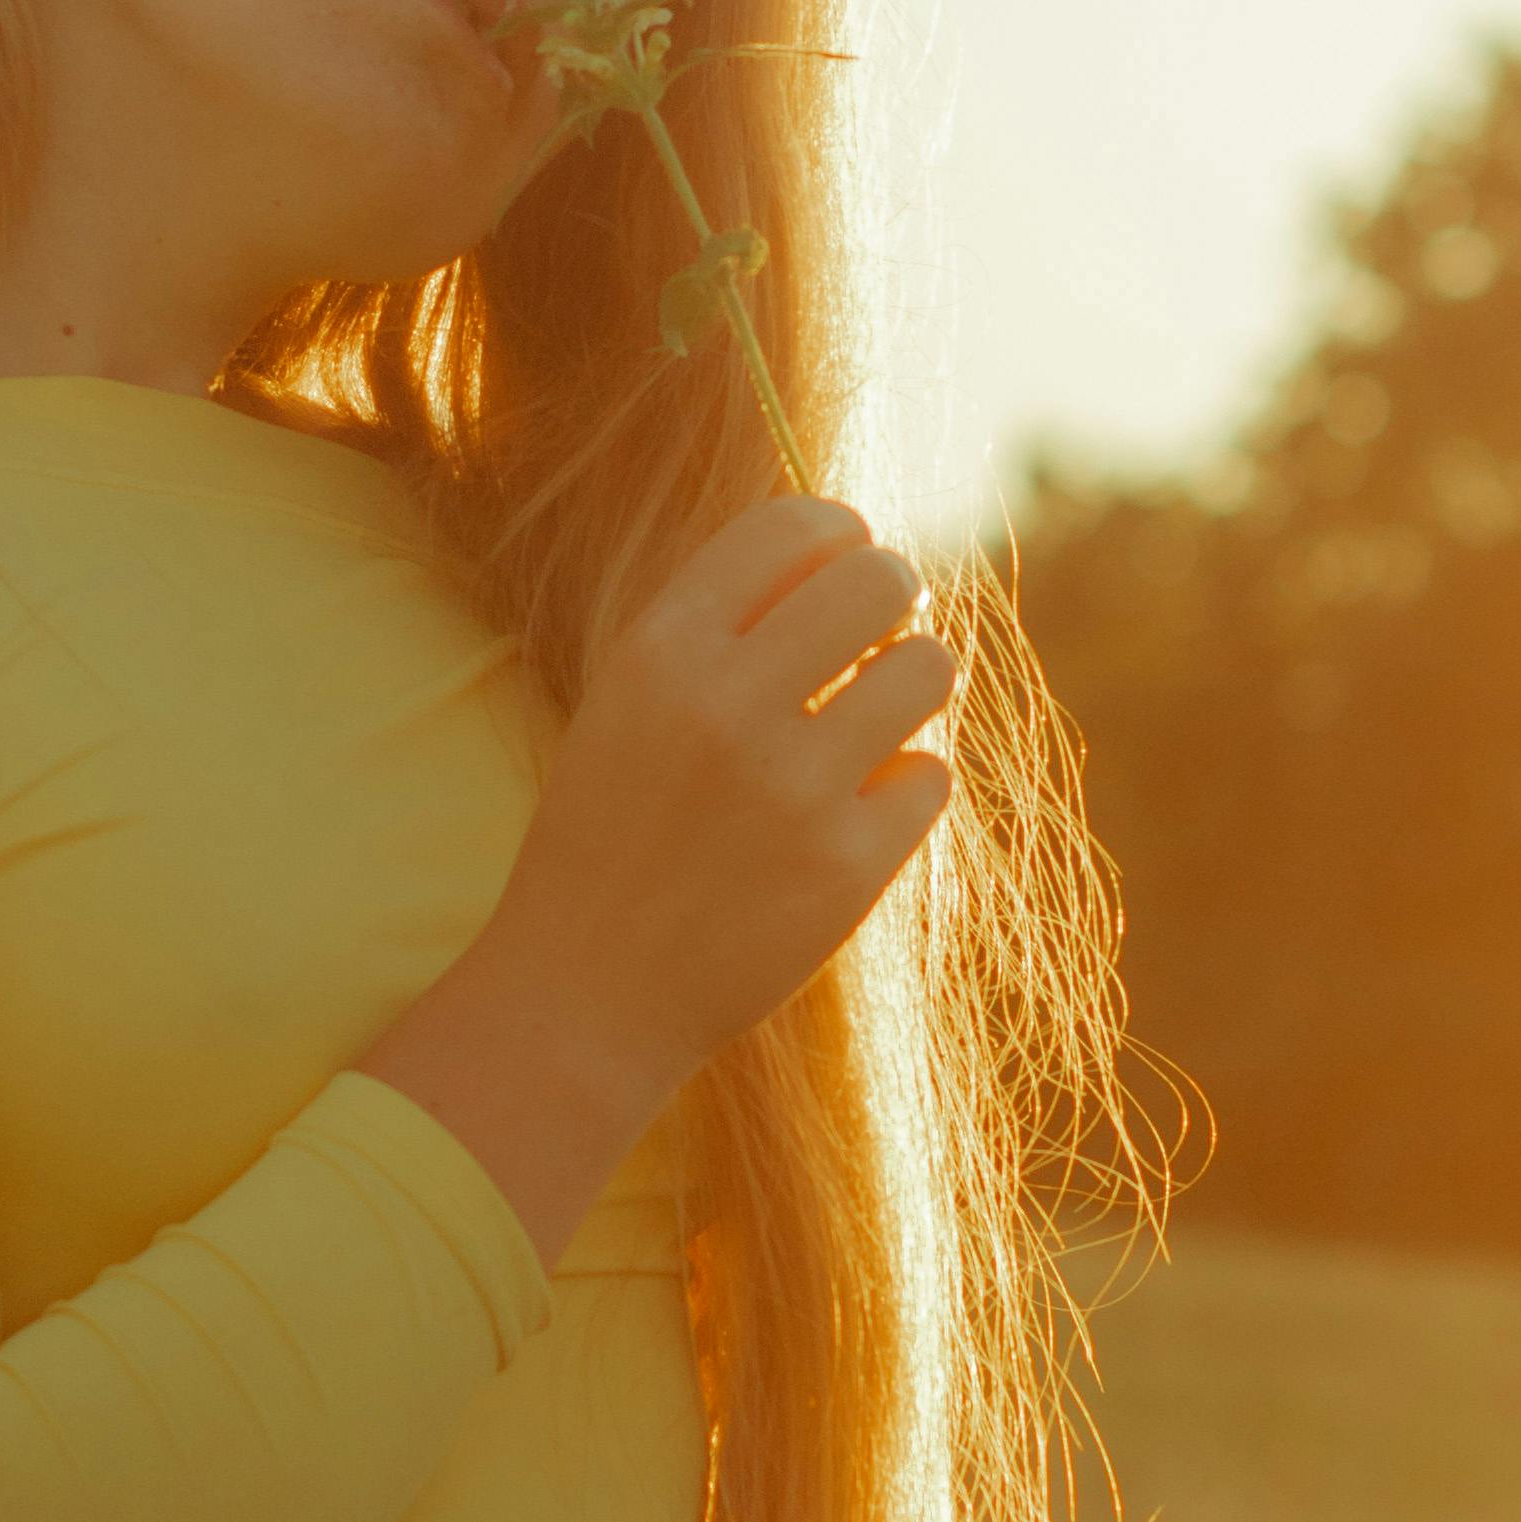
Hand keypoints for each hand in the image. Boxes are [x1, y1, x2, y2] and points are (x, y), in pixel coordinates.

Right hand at [495, 490, 956, 1099]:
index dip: (840, 533)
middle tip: (881, 637)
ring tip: (878, 720)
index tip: (849, 561)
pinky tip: (856, 815)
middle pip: (880, 581)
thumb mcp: (632, 702)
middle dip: (897, 599)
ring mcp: (793, 788)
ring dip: (914, 684)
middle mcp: (727, 704)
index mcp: (661, 650)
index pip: (793, 528)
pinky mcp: (848, 867)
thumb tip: (857, 551)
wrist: (588, 993)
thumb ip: (724, 625)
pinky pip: (932, 774)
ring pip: (928, 668)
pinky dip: (905, 789)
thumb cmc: (617, 832)